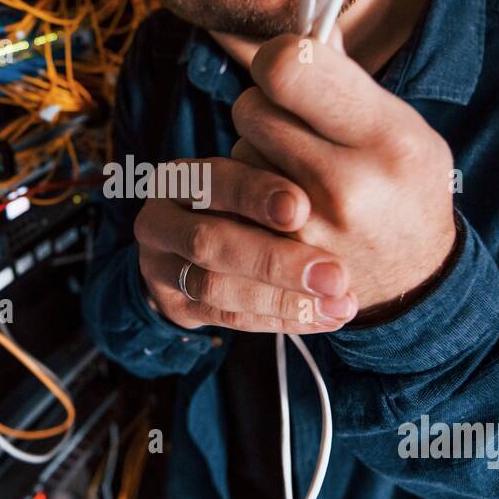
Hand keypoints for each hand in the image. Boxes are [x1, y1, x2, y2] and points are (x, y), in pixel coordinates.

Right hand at [133, 156, 358, 333]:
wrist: (188, 246)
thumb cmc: (237, 202)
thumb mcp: (249, 180)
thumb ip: (277, 189)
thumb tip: (332, 201)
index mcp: (177, 179)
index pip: (212, 181)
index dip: (255, 195)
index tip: (303, 209)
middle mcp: (159, 222)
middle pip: (209, 242)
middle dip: (276, 262)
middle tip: (336, 276)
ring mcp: (159, 269)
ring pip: (216, 289)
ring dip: (284, 300)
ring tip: (340, 304)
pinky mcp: (175, 307)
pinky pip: (229, 319)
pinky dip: (280, 319)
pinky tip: (323, 318)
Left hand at [230, 33, 456, 311]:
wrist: (416, 282)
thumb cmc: (406, 187)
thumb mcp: (401, 124)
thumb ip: (344, 79)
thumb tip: (301, 23)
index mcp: (385, 136)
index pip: (288, 68)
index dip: (278, 59)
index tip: (289, 70)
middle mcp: (345, 184)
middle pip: (252, 107)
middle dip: (264, 108)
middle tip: (294, 126)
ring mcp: (306, 229)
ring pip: (236, 153)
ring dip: (253, 155)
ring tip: (294, 175)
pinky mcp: (275, 261)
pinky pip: (226, 202)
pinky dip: (240, 198)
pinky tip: (272, 205)